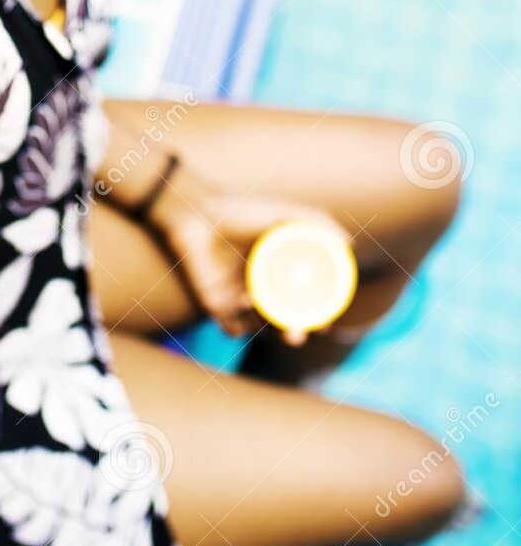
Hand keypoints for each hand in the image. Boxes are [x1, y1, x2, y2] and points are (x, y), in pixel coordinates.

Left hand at [146, 161, 352, 342]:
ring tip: (284, 327)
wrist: (196, 216)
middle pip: (283, 319)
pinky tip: (243, 306)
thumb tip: (348, 242)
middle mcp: (260, 286)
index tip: (327, 321)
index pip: (302, 298)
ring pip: (261, 328)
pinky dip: (238, 327)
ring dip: (272, 332)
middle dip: (296, 331)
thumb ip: (316, 223)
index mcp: (278, 270)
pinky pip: (231, 328)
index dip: (316, 312)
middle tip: (301, 333)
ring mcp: (238, 297)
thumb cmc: (239, 212)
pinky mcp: (216, 304)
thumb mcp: (282, 214)